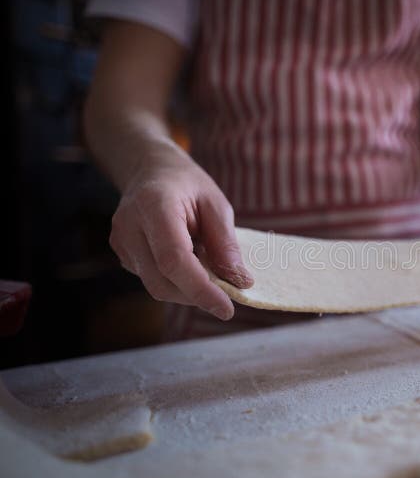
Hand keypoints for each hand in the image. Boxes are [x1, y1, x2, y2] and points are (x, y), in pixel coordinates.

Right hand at [109, 149, 252, 319]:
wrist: (150, 169)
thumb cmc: (187, 184)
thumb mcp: (216, 204)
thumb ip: (226, 243)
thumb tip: (240, 282)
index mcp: (154, 206)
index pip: (174, 259)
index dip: (200, 289)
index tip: (227, 308)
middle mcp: (129, 226)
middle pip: (162, 281)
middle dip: (198, 295)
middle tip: (228, 293)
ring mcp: (121, 242)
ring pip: (156, 286)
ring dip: (188, 290)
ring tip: (208, 268)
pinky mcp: (122, 253)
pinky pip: (152, 279)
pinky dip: (177, 281)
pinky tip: (190, 262)